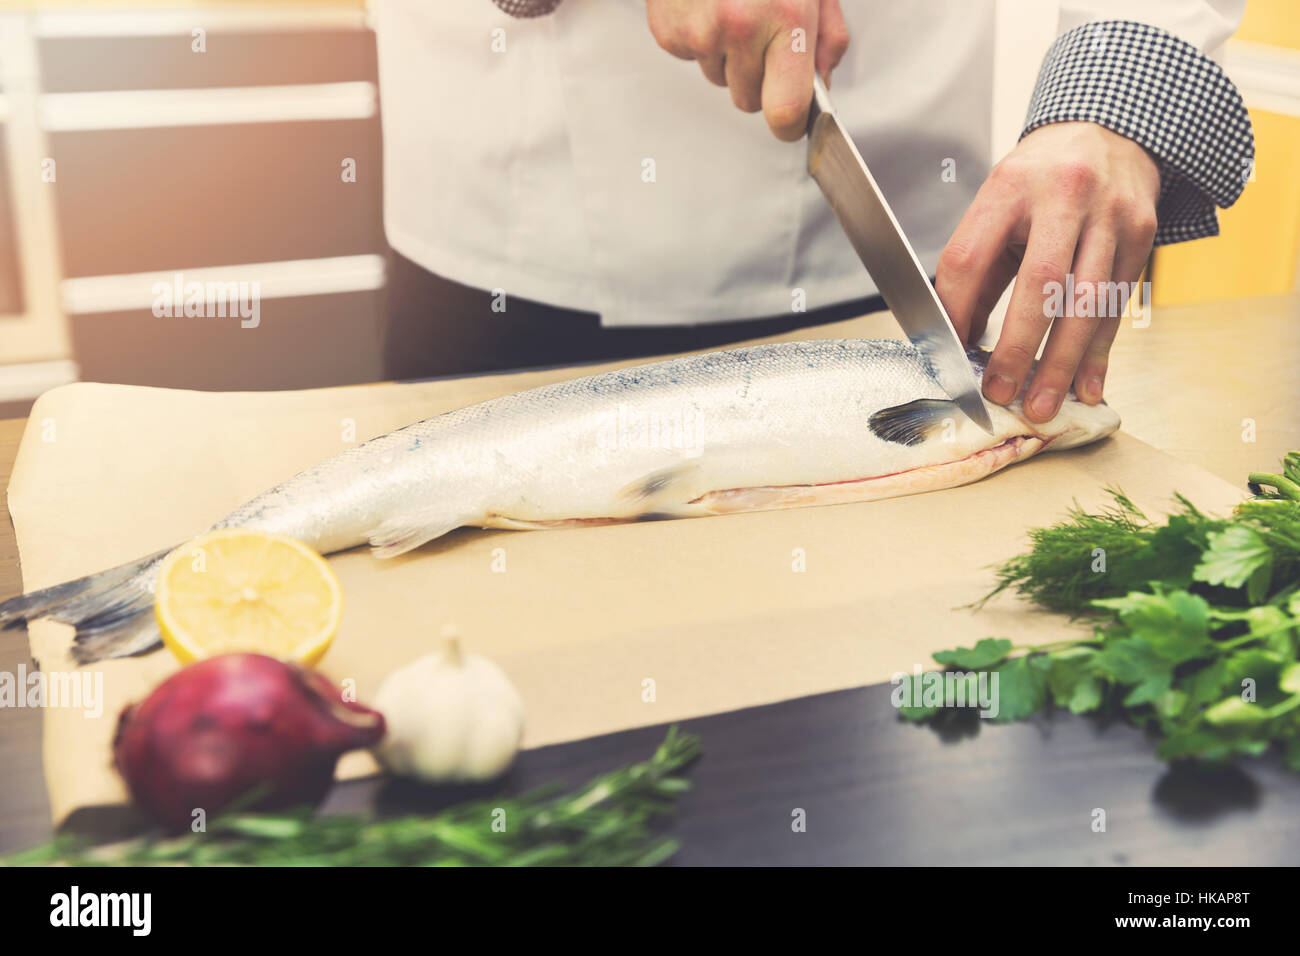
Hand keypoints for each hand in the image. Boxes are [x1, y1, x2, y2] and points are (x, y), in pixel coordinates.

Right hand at [645, 0, 849, 140]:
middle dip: (757, 79)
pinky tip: (705, 5)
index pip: (784, 111)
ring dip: (727, 57)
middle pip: (748, 101)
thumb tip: (820, 85)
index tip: (790, 121)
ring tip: (732, 9)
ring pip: (718, 79)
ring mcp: (698, 31)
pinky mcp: (667, 29)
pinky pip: (689, 58)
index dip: (789, 124)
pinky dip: (697, 40)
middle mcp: (739, 28)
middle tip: (760, 35)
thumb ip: (826, 39)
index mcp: (786, 18)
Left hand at [936, 122, 1160, 421]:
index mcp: (1008, 187)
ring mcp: (1109, 215)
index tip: (951, 352)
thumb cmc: (1040, 178)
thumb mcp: (997, 204)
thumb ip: (977, 267)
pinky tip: (1087, 386)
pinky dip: (1100, 352)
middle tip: (999, 393)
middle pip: (1039, 282)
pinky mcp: (1141, 234)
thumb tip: (959, 336)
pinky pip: (1117, 305)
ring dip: (1063, 363)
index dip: (955, 311)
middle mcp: (1063, 197)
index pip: (970, 257)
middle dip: (1017, 347)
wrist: (1110, 129)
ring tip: (1043, 405)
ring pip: (1087, 301)